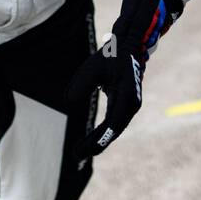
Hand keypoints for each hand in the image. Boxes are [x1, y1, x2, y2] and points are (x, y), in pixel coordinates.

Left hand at [65, 0, 183, 156]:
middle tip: (76, 155)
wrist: (129, 44)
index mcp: (126, 97)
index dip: (95, 141)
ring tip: (81, 150)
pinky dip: (104, 131)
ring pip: (115, 128)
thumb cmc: (110, 55)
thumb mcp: (92, 67)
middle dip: (96, 144)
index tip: (80, 151)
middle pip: (113, 131)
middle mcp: (131, 105)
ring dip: (100, 139)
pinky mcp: (126, 103)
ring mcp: (131, 105)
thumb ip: (81, 84)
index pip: (110, 126)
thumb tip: (68, 102)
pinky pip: (115, 121)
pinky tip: (92, 138)